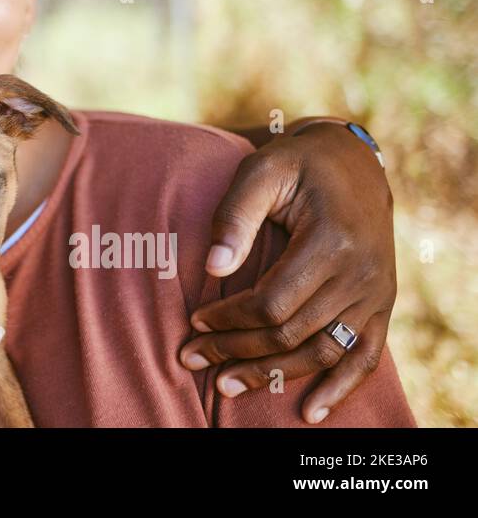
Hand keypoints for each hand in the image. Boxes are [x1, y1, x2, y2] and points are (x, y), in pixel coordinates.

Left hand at [179, 122, 397, 423]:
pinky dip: (339, 388)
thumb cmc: (297, 164)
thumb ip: (234, 216)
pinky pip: (364, 356)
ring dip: (274, 375)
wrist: (353, 163)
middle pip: (293, 332)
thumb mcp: (261, 171)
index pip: (273, 302)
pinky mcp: (381, 304)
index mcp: (332, 241)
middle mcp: (361, 274)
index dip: (229, 318)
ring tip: (226, 383)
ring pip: (322, 351)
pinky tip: (310, 411)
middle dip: (237, 350)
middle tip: (192, 357)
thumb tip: (212, 268)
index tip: (193, 318)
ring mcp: (375, 293)